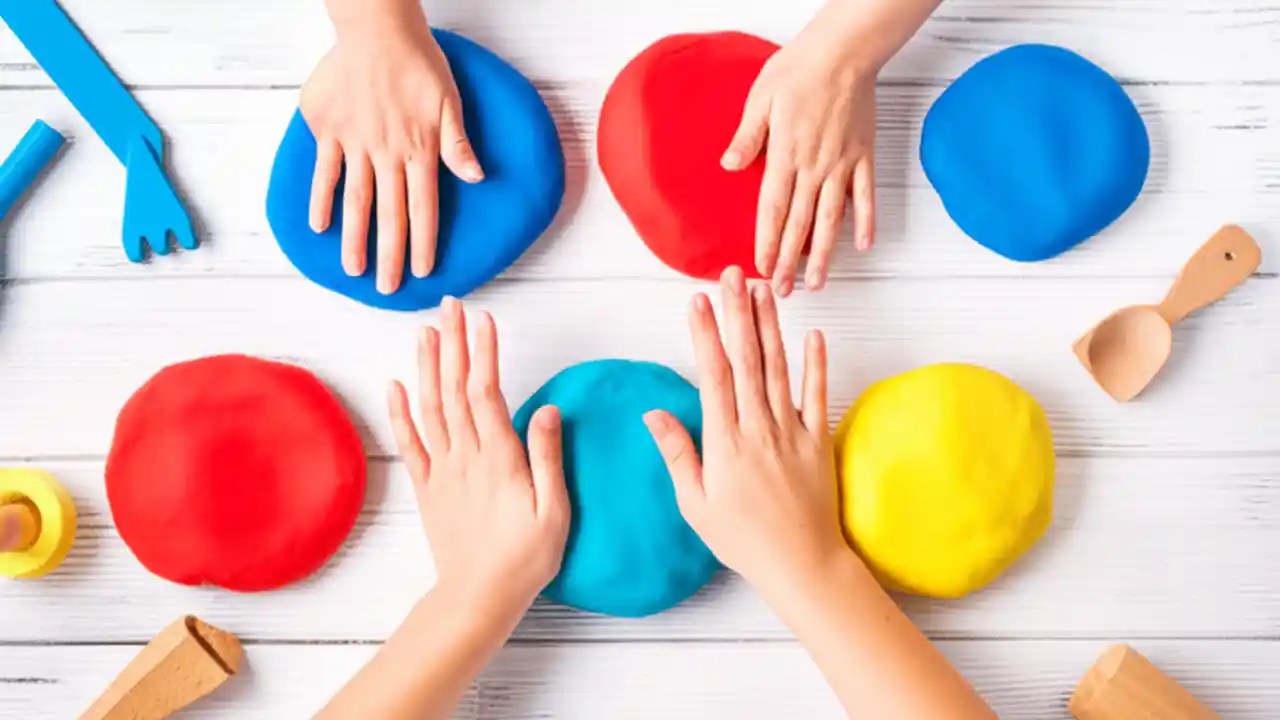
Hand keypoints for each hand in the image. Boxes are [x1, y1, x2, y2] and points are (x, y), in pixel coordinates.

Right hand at [302, 0, 483, 294]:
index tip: (422, 271)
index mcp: (420, 149)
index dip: (422, 241)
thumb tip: (477, 178)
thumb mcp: (450, 101)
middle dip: (389, 255)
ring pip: (356, 200)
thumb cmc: (419, 63)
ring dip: (355, 238)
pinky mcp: (328, 129)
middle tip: (386, 288)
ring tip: (353, 270)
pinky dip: (320, 199)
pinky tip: (318, 226)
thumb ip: (458, 144)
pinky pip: (324, 171)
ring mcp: (355, 142)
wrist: (377, 28)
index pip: (423, 207)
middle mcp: (387, 152)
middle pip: (390, 213)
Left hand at [387, 298, 568, 611]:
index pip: (487, 392)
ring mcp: (443, 471)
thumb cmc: (525, 558)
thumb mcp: (554, 511)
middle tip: (451, 306)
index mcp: (499, 458)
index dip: (484, 352)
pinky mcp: (429, 488)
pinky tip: (396, 384)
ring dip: (428, 366)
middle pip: (455, 390)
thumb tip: (546, 409)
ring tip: (426, 330)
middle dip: (454, 344)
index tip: (484, 319)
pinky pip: (410, 443)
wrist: (478, 597)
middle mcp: (465, 457)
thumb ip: (547, 457)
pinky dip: (401, 412)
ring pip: (431, 408)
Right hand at [644, 267, 847, 595]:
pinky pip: (816, 395)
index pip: (714, 376)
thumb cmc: (742, 540)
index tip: (697, 302)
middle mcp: (759, 429)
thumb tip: (654, 413)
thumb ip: (677, 454)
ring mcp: (791, 432)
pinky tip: (813, 335)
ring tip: (763, 290)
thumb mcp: (695, 504)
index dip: (705, 335)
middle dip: (737, 313)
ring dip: (770, 326)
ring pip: (779, 369)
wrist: (802, 564)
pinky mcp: (817, 441)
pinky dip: (815, 364)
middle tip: (731, 275)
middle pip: (747, 360)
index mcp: (725, 443)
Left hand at [722, 3, 879, 295]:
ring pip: (831, 219)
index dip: (766, 241)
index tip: (761, 267)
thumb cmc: (800, 69)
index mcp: (785, 154)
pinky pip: (866, 196)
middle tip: (784, 291)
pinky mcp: (864, 156)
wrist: (845, 51)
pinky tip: (862, 245)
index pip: (772, 208)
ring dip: (824, 254)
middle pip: (800, 223)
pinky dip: (866, 222)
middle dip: (789, 261)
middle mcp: (814, 166)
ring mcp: (842, 164)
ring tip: (818, 283)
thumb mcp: (760, 99)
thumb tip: (729, 165)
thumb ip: (747, 137)